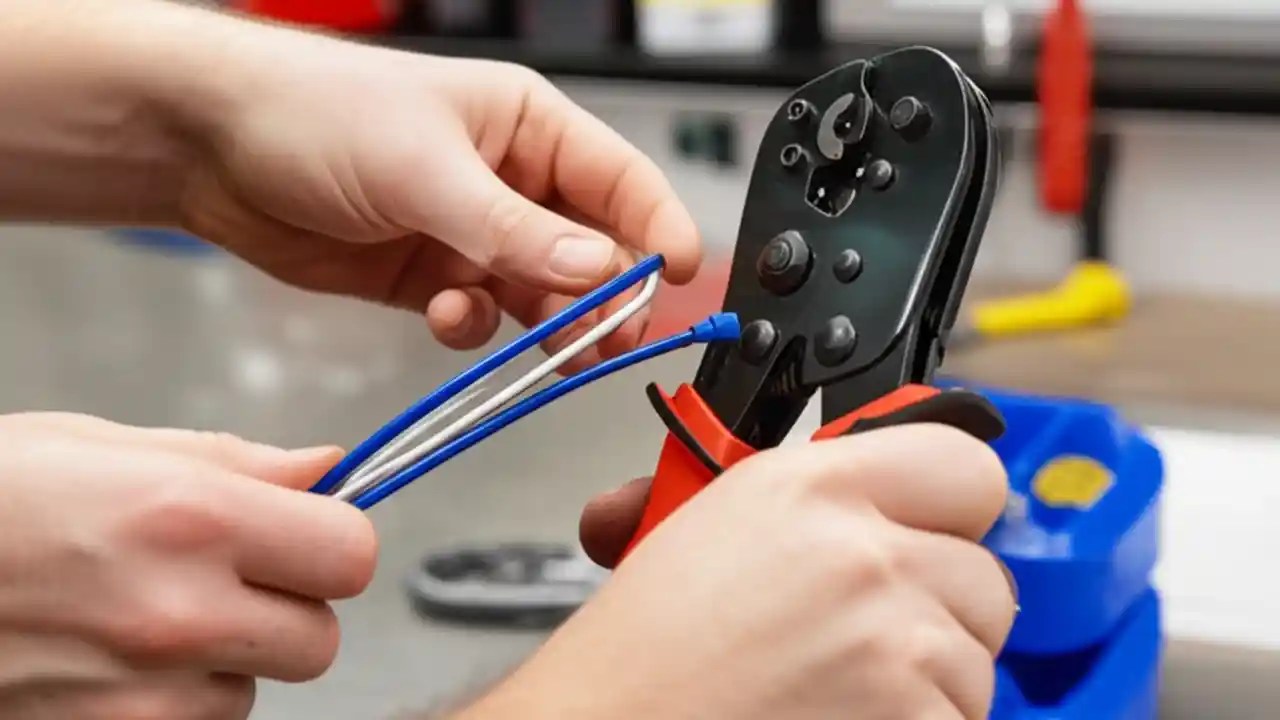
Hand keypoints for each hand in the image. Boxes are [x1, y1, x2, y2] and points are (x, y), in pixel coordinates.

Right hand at [0, 413, 376, 719]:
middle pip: (320, 638)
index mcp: (192, 516)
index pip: (351, 555)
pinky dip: (176, 702)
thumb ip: (235, 463)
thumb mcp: (105, 447)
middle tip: (228, 578)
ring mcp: (144, 696)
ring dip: (226, 660)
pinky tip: (115, 661)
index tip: (306, 535)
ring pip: (256, 690)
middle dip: (290, 609)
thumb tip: (327, 468)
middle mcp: (179, 613)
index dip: (333, 543)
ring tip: (143, 617)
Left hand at [176, 19, 700, 367]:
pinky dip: (475, 328)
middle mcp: (510, 180)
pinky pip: (481, 315)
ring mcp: (470, 232)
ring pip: (541, 292)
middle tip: (611, 337)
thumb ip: (513, 230)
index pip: (622, 180)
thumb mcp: (426, 169)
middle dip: (604, 294)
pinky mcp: (430, 276)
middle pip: (591, 248)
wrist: (211, 147)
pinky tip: (448, 316)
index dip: (658, 229)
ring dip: (543, 321)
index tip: (680, 277)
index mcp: (527, 127)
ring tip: (544, 343)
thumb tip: (598, 269)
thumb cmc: (316, 113)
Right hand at [483, 425, 1015, 718]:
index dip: (949, 508)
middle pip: (985, 577)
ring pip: (974, 662)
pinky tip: (838, 719)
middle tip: (867, 630)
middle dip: (938, 608)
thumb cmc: (641, 652)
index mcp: (811, 488)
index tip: (930, 529)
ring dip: (924, 680)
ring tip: (834, 686)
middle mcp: (865, 557)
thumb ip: (797, 484)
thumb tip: (851, 455)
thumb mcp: (703, 520)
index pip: (967, 467)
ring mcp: (899, 649)